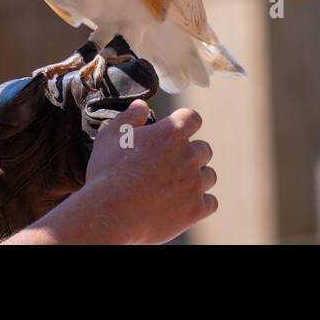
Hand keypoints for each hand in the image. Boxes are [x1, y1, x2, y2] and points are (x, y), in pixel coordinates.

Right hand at [17, 100, 216, 244]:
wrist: (110, 214)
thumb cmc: (108, 172)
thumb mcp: (111, 136)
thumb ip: (129, 117)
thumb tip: (141, 105)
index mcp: (171, 133)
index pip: (193, 118)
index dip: (184, 123)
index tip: (176, 131)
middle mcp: (189, 156)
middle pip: (204, 149)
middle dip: (190, 153)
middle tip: (171, 164)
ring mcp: (194, 184)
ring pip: (209, 176)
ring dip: (197, 178)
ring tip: (176, 186)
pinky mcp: (195, 209)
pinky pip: (211, 203)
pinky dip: (201, 203)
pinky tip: (185, 204)